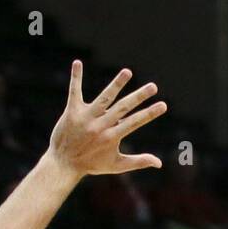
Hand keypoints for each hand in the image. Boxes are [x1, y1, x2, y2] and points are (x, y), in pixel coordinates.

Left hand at [48, 60, 166, 177]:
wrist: (64, 163)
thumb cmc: (92, 164)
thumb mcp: (116, 165)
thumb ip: (138, 161)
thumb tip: (159, 163)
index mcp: (113, 137)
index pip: (135, 122)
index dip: (150, 113)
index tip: (163, 105)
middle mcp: (101, 126)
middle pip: (124, 108)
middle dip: (139, 97)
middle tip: (153, 86)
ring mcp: (86, 117)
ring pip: (104, 98)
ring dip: (116, 84)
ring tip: (128, 72)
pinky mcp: (72, 111)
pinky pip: (75, 91)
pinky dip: (76, 78)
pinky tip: (78, 62)